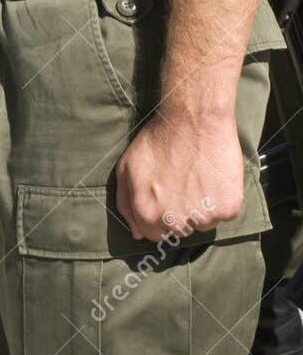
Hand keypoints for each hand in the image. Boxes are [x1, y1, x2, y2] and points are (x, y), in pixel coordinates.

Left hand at [116, 108, 244, 242]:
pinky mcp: (228, 209)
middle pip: (179, 231)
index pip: (153, 235)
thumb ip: (126, 203)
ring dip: (201, 208)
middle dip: (179, 213)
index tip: (165, 198)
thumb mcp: (127, 167)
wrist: (195, 119)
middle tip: (183, 184)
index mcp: (148, 213)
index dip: (158, 217)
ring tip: (198, 178)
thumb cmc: (158, 139)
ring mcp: (204, 217)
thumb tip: (136, 234)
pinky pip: (224, 214)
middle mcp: (175, 221)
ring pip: (203, 223)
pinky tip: (213, 178)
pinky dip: (221, 200)